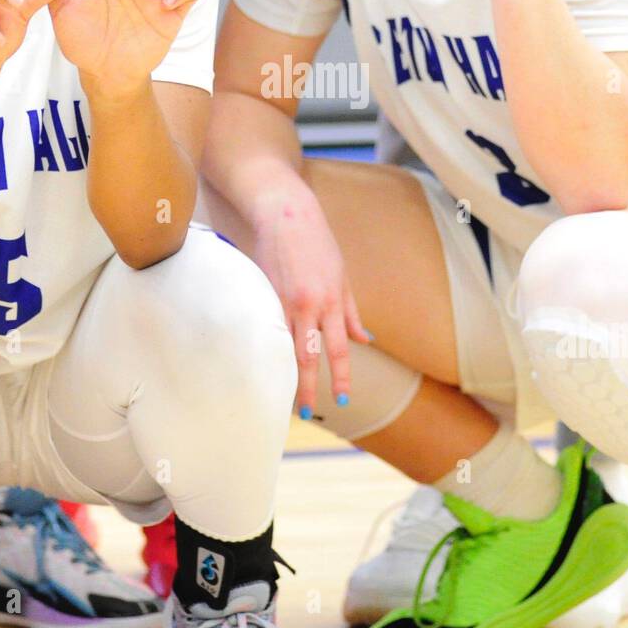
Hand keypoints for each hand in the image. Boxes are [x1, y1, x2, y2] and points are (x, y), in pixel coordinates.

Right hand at [252, 189, 371, 417]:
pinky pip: (265, 327)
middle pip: (307, 356)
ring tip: (281, 395)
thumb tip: (365, 339)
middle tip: (307, 414)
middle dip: (307, 387)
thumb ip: (351, 312)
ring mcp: (281, 300)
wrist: (286, 214)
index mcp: (330, 302)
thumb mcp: (342, 277)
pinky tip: (263, 364)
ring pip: (283, 346)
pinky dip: (267, 348)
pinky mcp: (261, 293)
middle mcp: (307, 305)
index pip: (338, 349)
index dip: (340, 377)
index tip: (342, 399)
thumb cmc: (318, 243)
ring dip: (284, 372)